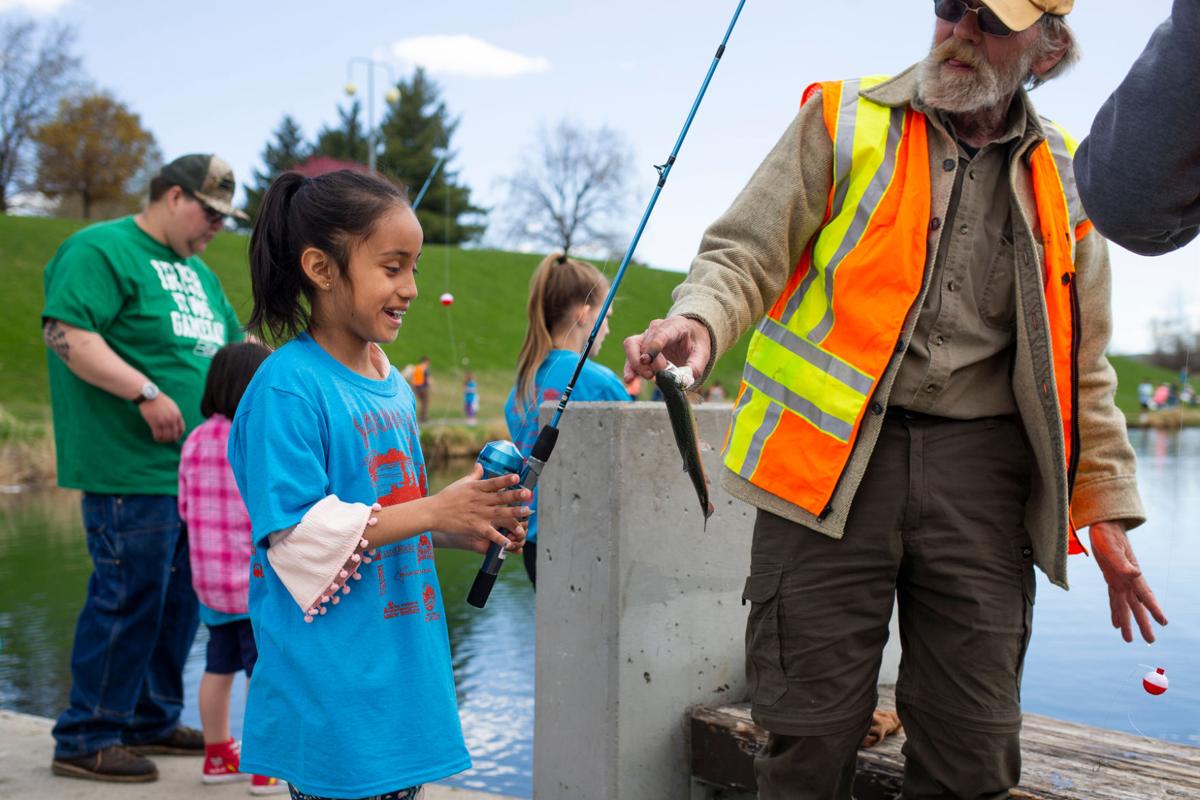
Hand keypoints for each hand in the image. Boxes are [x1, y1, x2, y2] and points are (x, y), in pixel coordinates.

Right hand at [139, 392, 184, 442]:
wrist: (149, 396)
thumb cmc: (160, 400)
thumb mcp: (172, 406)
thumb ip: (175, 415)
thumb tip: (176, 425)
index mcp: (177, 415)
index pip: (181, 429)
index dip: (179, 435)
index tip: (175, 438)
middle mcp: (172, 419)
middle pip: (174, 434)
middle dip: (171, 439)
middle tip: (167, 441)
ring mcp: (163, 422)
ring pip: (166, 436)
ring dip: (164, 440)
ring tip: (161, 440)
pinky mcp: (154, 423)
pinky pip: (158, 435)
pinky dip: (157, 438)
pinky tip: (156, 438)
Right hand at [432, 463, 529, 553]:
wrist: (433, 512)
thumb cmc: (448, 496)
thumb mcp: (462, 483)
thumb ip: (474, 474)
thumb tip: (480, 464)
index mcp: (477, 488)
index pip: (494, 483)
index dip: (506, 480)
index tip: (517, 478)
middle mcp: (479, 500)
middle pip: (500, 498)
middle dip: (515, 496)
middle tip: (528, 494)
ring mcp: (478, 514)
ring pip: (499, 514)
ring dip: (513, 515)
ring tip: (526, 514)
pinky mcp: (475, 527)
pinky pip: (490, 533)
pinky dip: (499, 538)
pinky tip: (510, 541)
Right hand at [623, 316, 711, 383]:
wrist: (691, 336)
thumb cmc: (696, 343)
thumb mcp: (703, 354)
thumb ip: (695, 367)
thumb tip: (683, 381)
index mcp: (674, 325)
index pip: (660, 333)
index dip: (652, 347)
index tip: (646, 360)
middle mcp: (656, 328)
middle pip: (645, 343)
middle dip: (650, 363)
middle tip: (659, 374)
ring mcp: (646, 337)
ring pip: (631, 346)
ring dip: (636, 364)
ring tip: (649, 376)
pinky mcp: (640, 348)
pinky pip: (630, 356)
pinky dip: (629, 369)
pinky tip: (630, 380)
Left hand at [1089, 521, 1167, 642]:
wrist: (1104, 524)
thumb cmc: (1107, 534)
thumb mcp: (1112, 548)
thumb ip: (1122, 562)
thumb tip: (1136, 573)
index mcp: (1132, 574)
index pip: (1145, 595)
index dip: (1154, 609)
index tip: (1163, 622)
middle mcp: (1128, 580)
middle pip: (1137, 606)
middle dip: (1143, 623)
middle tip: (1151, 641)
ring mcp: (1120, 580)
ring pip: (1125, 605)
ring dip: (1128, 621)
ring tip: (1129, 640)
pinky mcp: (1111, 578)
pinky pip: (1114, 598)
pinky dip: (1116, 611)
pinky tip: (1117, 623)